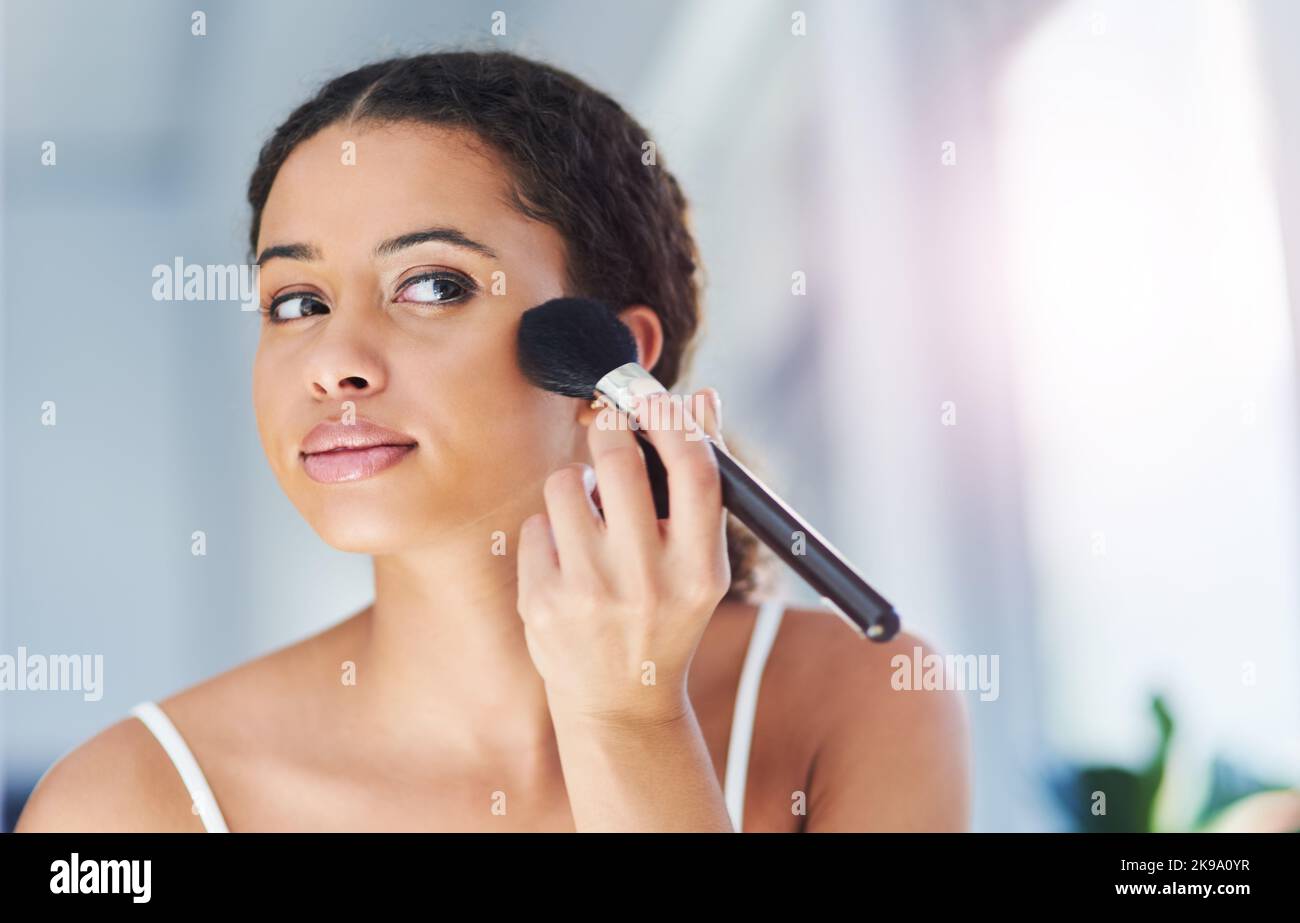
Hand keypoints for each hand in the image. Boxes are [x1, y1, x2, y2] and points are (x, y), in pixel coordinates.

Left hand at [516, 387, 729, 727]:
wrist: (621, 702)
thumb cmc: (665, 614)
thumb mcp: (699, 562)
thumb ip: (700, 485)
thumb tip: (703, 397)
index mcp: (699, 570)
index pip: (694, 470)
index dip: (673, 420)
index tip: (654, 398)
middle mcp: (648, 582)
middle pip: (619, 461)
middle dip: (609, 430)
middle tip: (607, 426)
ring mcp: (590, 593)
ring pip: (564, 484)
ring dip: (574, 483)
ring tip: (587, 511)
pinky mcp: (543, 602)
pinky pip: (535, 524)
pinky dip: (549, 529)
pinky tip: (566, 559)